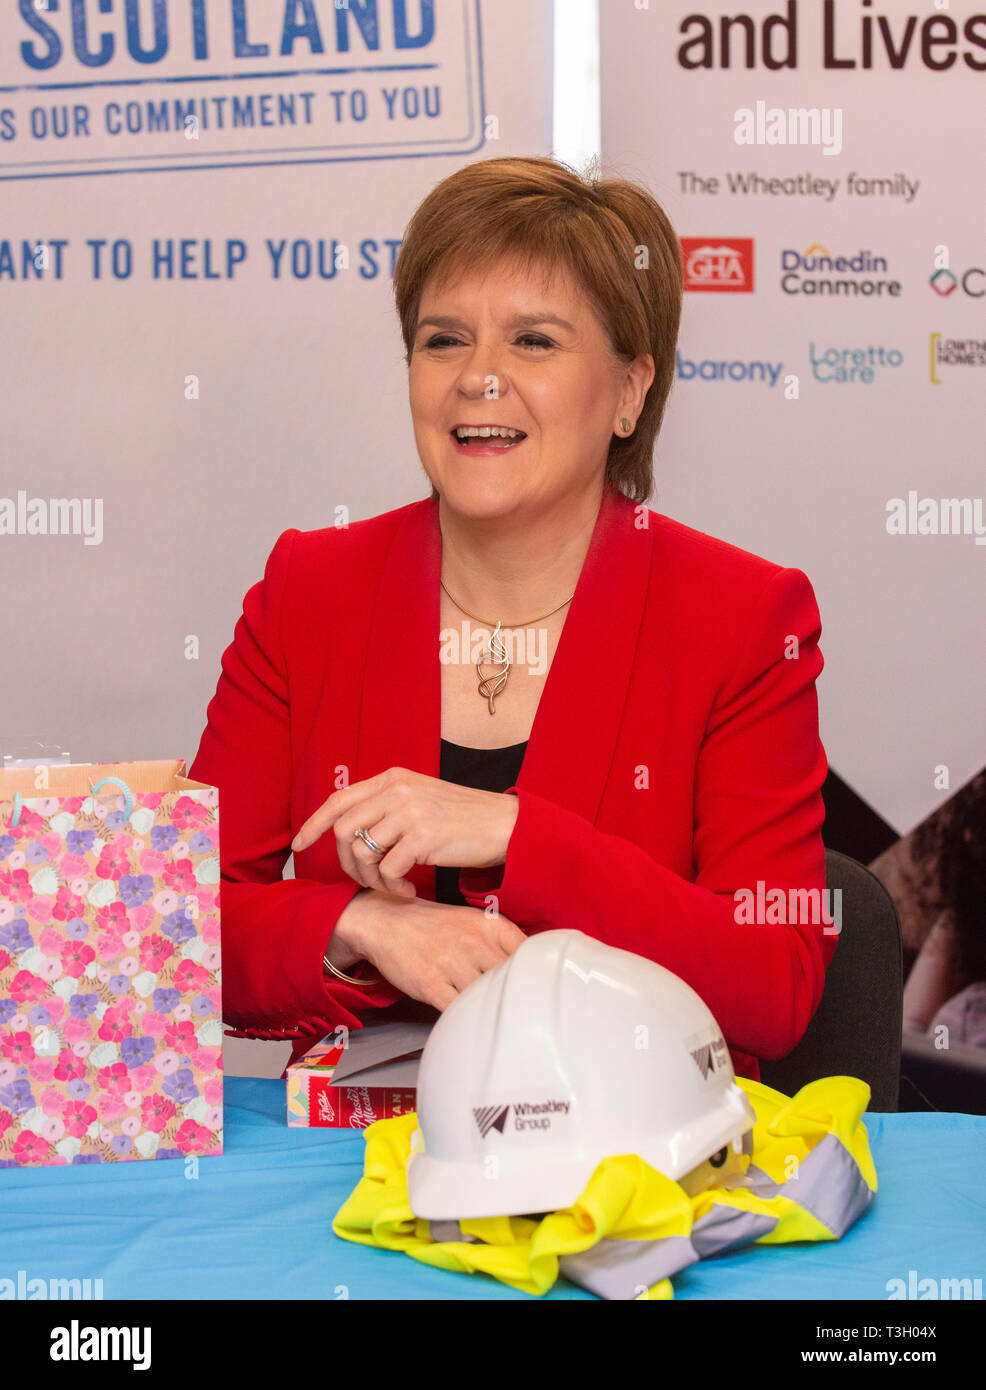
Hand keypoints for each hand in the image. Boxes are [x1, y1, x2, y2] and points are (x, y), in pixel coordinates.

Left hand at [291, 766, 519, 898]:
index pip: (339, 799)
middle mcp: (397, 790)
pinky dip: (393, 886)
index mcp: (393, 778)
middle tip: (368, 878)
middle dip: (348, 862)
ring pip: (362, 852)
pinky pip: (388, 869)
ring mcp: (410, 811)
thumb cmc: (461, 818)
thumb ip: (386, 805)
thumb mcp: (420, 798)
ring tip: (392, 883)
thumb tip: (348, 830)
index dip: (314, 824)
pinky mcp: (423, 836)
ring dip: (372, 878)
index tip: (299, 845)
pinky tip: (409, 887)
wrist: (504, 825)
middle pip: (343, 830)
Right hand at [335, 887, 526, 1011]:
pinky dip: (467, 1019)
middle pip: (511, 979)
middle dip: (519, 996)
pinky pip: (459, 1010)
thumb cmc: (432, 925)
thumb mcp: (473, 921)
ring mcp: (452, 964)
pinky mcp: (431, 985)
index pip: (529, 954)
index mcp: (490, 926)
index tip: (542, 989)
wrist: (386, 922)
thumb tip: (534, 963)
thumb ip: (504, 940)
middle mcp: (474, 943)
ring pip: (487, 997)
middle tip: (526, 1013)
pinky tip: (472, 1022)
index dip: (538, 975)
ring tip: (497, 1019)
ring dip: (493, 1010)